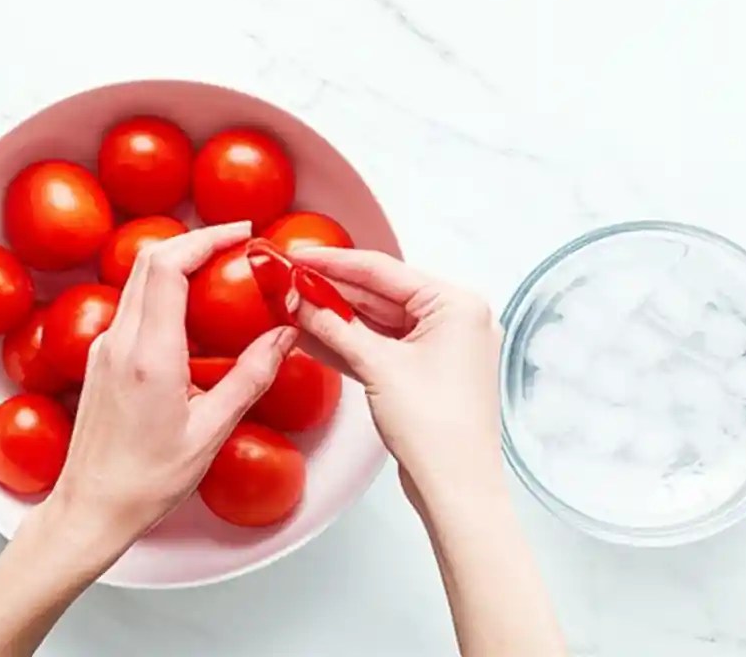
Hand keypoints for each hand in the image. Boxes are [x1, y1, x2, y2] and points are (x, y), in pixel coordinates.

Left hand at [0, 223, 295, 656]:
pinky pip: (134, 307)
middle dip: (195, 241)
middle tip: (237, 243)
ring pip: (139, 280)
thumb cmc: (147, 481)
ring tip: (221, 271)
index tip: (241, 234)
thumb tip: (283, 334)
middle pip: (150, 261)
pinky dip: (165, 292)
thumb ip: (251, 376)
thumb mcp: (211, 431)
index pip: (169, 267)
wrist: (91, 507)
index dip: (206, 239)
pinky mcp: (101, 358)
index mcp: (148, 355)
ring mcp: (104, 347)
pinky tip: (193, 313)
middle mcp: (119, 341)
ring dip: (178, 264)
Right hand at [289, 247, 502, 504]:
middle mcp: (455, 319)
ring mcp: (441, 346)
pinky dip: (349, 343)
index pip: (384, 271)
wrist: (456, 488)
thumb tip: (303, 300)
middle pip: (379, 294)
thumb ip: (336, 328)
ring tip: (293, 304)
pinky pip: (381, 346)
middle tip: (289, 281)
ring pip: (377, 321)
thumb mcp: (378, 368)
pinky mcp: (425, 371)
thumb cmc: (439, 432)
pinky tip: (313, 334)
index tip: (299, 257)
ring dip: (335, 317)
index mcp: (457, 305)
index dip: (334, 263)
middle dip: (331, 291)